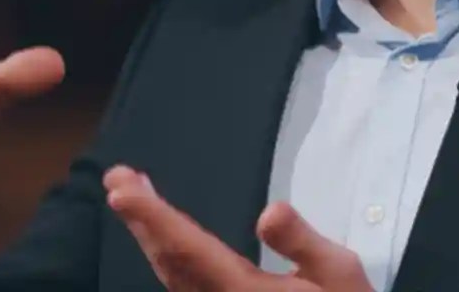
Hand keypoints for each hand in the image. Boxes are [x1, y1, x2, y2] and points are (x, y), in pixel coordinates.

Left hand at [104, 166, 373, 291]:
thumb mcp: (340, 275)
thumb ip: (302, 243)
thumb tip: (270, 210)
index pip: (189, 249)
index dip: (153, 218)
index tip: (121, 191)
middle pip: (169, 260)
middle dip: (141, 218)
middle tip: (117, 177)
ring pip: (170, 273)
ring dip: (149, 232)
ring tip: (131, 194)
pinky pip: (182, 281)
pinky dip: (166, 250)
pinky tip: (162, 232)